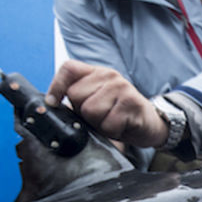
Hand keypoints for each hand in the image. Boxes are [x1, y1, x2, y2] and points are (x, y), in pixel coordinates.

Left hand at [46, 60, 167, 147]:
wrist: (151, 125)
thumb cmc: (120, 116)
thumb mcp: (96, 103)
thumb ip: (77, 100)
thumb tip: (51, 106)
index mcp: (97, 73)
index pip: (69, 69)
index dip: (56, 86)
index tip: (53, 103)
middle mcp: (109, 75)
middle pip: (76, 96)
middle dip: (84, 114)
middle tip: (100, 117)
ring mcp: (122, 87)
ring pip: (91, 111)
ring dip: (99, 124)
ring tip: (111, 122)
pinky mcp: (132, 102)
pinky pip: (108, 123)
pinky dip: (113, 132)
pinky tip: (122, 127)